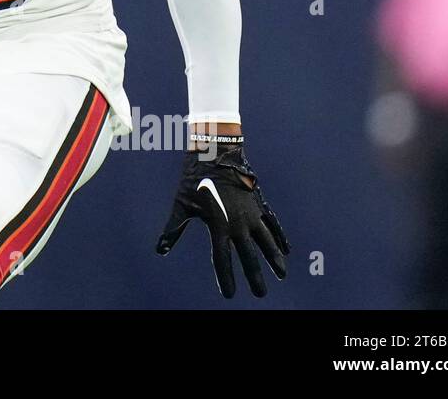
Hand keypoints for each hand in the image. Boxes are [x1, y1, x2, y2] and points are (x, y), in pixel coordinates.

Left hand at [155, 145, 289, 297]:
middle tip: (260, 295)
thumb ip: (172, 229)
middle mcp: (237, 223)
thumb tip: (160, 250)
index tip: (229, 295)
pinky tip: (286, 248)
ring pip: (266, 241)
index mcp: (218, 225)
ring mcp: (251, 213)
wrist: (216, 153)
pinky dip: (279, 237)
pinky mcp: (258, 204)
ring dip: (274, 258)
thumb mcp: (181, 204)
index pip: (221, 258)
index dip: (225, 278)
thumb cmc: (195, 179)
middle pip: (248, 255)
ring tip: (281, 274)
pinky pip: (272, 224)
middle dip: (254, 276)